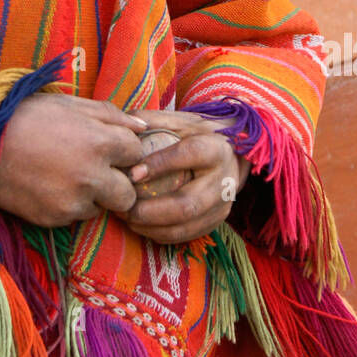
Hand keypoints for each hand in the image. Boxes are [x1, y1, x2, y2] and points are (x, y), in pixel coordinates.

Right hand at [0, 93, 146, 226]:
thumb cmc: (23, 116)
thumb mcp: (68, 104)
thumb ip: (110, 115)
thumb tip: (141, 127)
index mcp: (99, 142)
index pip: (137, 153)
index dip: (125, 150)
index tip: (111, 147)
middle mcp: (92, 176)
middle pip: (129, 192)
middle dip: (118, 183)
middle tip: (98, 170)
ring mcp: (73, 202)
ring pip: (101, 207)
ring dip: (92, 195)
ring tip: (65, 175)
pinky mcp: (54, 220)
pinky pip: (75, 217)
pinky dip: (69, 205)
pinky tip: (48, 185)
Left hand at [119, 119, 250, 244]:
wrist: (234, 150)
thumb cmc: (199, 133)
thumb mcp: (181, 120)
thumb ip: (152, 120)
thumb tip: (122, 128)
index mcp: (216, 148)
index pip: (189, 155)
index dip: (160, 165)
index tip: (132, 173)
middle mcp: (224, 180)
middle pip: (187, 204)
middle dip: (150, 211)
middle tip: (123, 207)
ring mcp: (223, 205)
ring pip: (185, 226)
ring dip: (151, 227)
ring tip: (126, 217)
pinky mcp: (217, 221)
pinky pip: (186, 235)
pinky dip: (160, 234)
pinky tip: (140, 225)